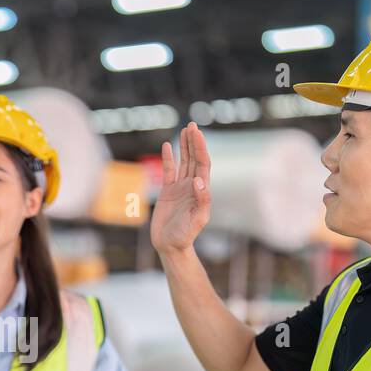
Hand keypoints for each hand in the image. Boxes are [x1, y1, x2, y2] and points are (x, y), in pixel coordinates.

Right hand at [151, 122, 211, 253]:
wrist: (170, 245)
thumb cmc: (186, 235)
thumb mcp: (198, 219)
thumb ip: (201, 200)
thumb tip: (199, 180)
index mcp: (201, 190)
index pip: (202, 164)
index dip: (200, 148)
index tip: (197, 133)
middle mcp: (192, 186)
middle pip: (194, 159)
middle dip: (194, 142)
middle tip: (192, 125)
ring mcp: (180, 187)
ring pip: (184, 162)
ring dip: (185, 146)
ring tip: (185, 130)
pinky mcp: (168, 191)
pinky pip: (168, 171)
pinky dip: (169, 158)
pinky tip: (168, 146)